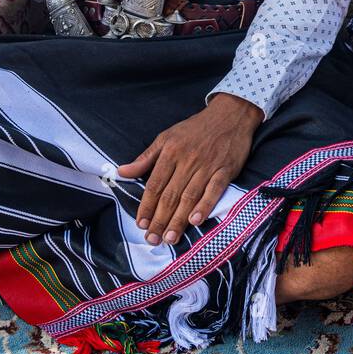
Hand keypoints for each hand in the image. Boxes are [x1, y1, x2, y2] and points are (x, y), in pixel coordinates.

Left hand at [117, 92, 263, 245]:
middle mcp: (187, 160)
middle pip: (171, 195)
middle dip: (160, 219)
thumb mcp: (167, 137)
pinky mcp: (226, 169)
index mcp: (170, 152)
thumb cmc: (196, 128)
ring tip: (170, 238)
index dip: (147, 206)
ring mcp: (207, 166)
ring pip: (190, 196)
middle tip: (153, 239)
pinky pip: (214, 190)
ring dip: (179, 219)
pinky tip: (196, 221)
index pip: (155, 184)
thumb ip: (145, 158)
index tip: (141, 224)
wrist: (231, 114)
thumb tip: (121, 172)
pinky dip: (205, 206)